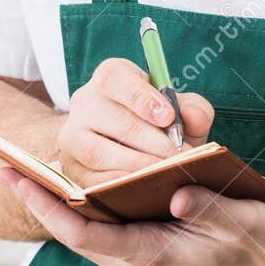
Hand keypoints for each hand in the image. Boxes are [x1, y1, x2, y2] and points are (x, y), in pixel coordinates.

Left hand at [6, 174, 264, 265]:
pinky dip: (89, 216)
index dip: (48, 208)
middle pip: (75, 235)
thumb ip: (204, 208)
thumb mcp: (239, 222)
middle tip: (8, 168)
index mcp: (153, 258)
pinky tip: (78, 191)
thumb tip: (175, 194)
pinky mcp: (147, 264)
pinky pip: (107, 239)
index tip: (18, 181)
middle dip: (41, 202)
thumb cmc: (258, 251)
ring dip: (61, 209)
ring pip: (89, 238)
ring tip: (31, 174)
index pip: (85, 235)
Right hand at [58, 57, 213, 187]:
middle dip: (151, 142)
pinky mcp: (69, 167)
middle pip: (112, 119)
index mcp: (111, 77)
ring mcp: (72, 135)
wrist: (129, 147)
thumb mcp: (180, 111)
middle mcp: (84, 101)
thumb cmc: (158, 123)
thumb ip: (195, 110)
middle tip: (180, 158)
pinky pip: (88, 178)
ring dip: (135, 165)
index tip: (168, 117)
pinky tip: (141, 188)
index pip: (115, 78)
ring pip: (96, 151)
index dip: (141, 97)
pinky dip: (117, 184)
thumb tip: (194, 118)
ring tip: (164, 174)